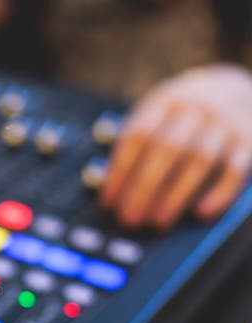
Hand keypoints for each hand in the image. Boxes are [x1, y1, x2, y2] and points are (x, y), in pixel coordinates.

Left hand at [99, 65, 251, 230]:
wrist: (232, 87)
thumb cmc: (179, 116)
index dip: (120, 171)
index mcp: (163, 101)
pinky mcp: (248, 140)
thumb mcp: (154, 115)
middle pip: (166, 149)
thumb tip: (99, 182)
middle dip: (144, 188)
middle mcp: (195, 108)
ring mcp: (225, 122)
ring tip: (157, 222)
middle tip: (129, 218)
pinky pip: (234, 169)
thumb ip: (131, 145)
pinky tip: (201, 213)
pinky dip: (218, 193)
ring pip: (200, 161)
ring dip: (176, 195)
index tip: (108, 202)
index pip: (137, 136)